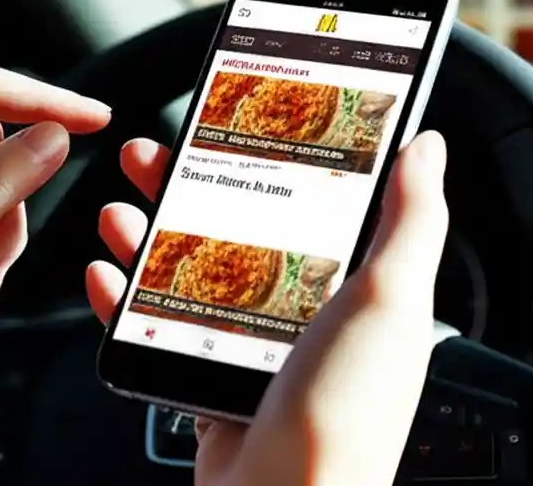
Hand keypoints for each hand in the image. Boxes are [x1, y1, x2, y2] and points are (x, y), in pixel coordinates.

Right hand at [86, 132, 447, 484]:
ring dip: (150, 234)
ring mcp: (254, 348)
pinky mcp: (209, 381)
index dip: (275, 155)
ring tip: (122, 206)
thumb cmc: (344, 414)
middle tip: (156, 153)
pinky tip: (107, 273)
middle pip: (240, 227)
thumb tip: (425, 146)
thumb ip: (411, 219)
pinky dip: (126, 300)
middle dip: (192, 185)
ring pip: (193, 272)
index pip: (315, 200)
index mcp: (359, 290)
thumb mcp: (390, 300)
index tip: (241, 117)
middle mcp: (306, 316)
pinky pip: (160, 328)